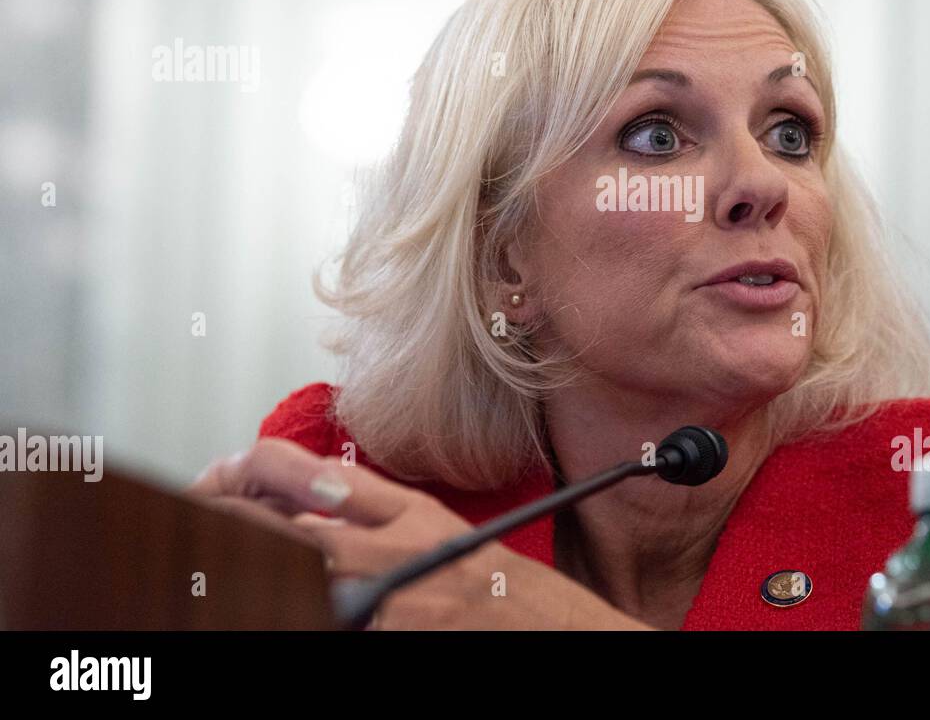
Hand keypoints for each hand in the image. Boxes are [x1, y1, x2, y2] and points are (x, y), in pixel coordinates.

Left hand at [188, 438, 654, 629]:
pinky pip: (333, 619)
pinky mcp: (395, 632)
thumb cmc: (512, 589)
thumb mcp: (451, 531)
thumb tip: (321, 498)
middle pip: (295, 525)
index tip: (229, 469)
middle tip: (199, 508)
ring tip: (217, 556)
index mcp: (415, 512)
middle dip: (237, 517)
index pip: (323, 475)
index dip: (263, 468)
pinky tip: (269, 598)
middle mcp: (401, 548)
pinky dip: (300, 608)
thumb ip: (389, 513)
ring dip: (259, 564)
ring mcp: (395, 596)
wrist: (559, 632)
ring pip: (303, 574)